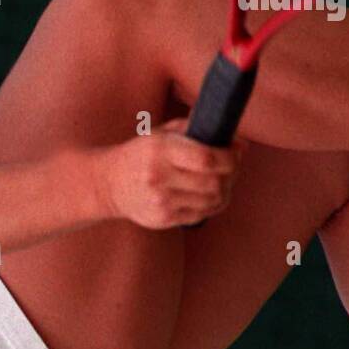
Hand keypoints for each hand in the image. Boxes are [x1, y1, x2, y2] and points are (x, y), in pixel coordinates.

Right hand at [98, 119, 245, 229]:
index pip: (206, 159)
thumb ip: (197, 130)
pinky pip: (201, 214)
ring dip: (225, 190)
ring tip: (221, 181)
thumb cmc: (142, 154)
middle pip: (213, 182)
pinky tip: (206, 194)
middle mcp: (158, 177)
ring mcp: (160, 201)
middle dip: (231, 174)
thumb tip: (239, 142)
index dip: (230, 157)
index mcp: (160, 150)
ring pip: (212, 201)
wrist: (109, 183)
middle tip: (232, 166)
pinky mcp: (162, 218)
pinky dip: (211, 204)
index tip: (236, 151)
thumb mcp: (162, 134)